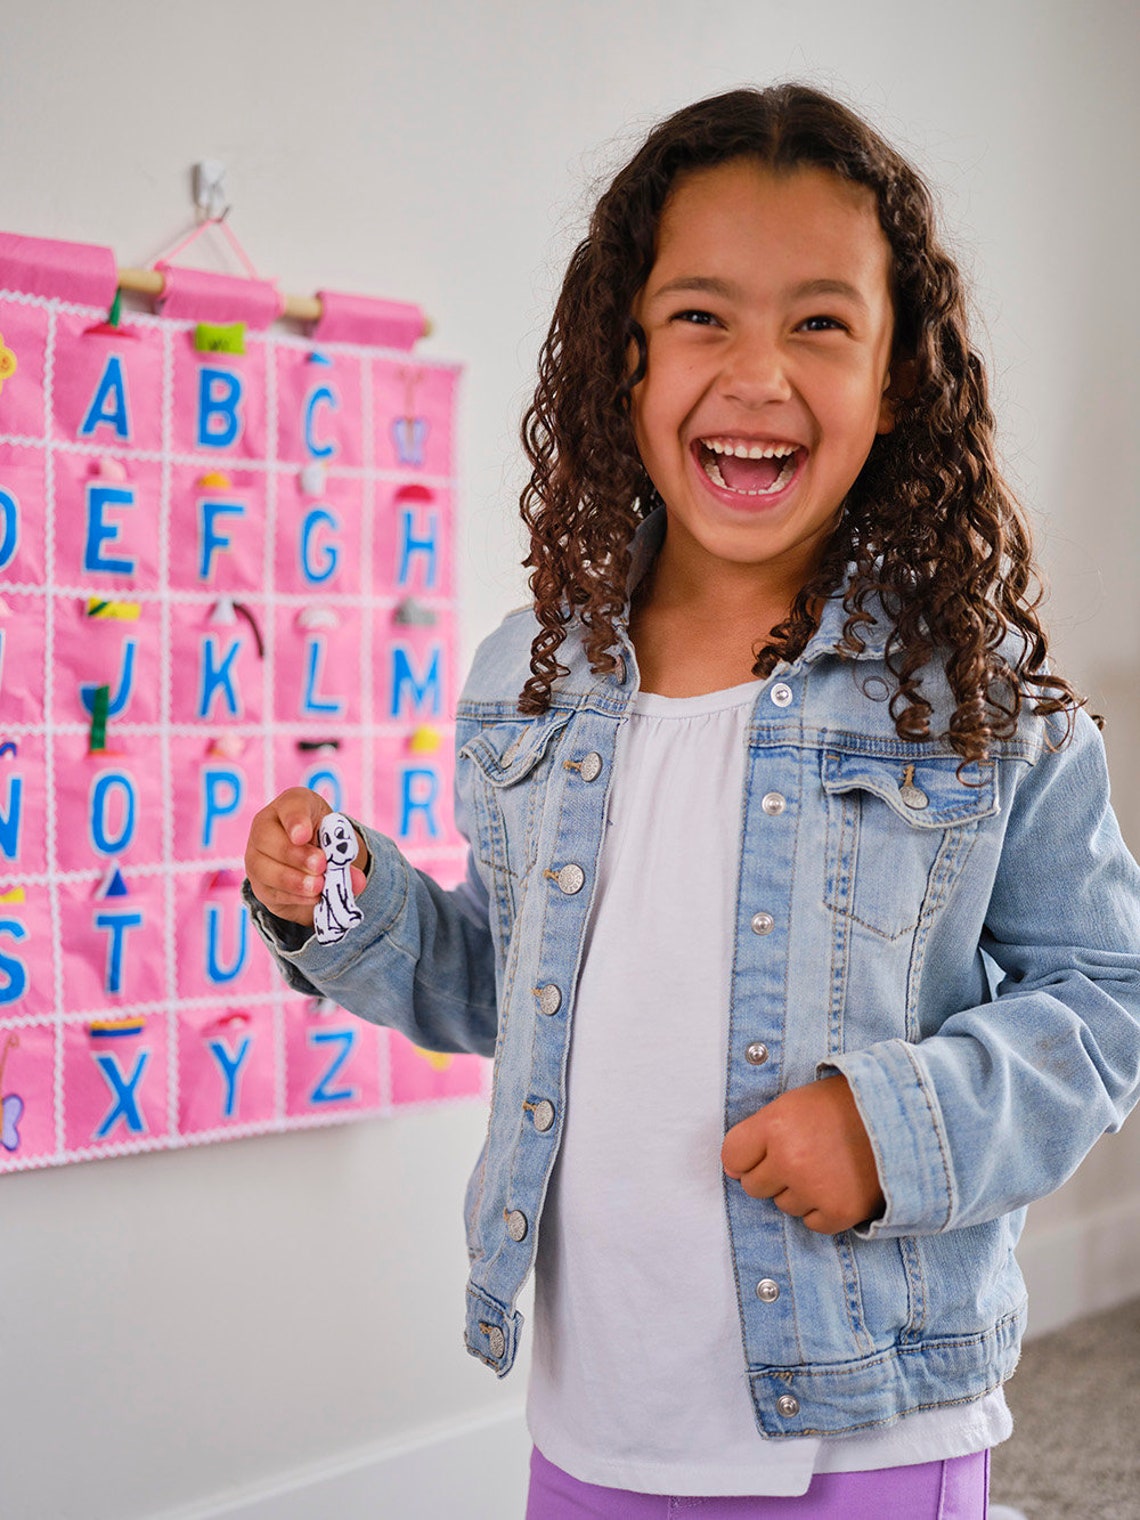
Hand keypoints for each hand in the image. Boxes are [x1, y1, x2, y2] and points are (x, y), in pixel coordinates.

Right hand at [244, 788, 368, 926]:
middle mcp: (266, 825)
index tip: (303, 836)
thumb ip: (345, 857)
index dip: (295, 820)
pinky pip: (270, 891)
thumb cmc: (327, 841)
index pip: (290, 805)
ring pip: (262, 867)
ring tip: (318, 886)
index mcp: (292, 805)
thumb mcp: (339, 840)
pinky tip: (312, 897)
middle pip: (266, 837)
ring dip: (293, 880)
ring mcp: (256, 854)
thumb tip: (357, 882)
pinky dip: (294, 896)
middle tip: (320, 866)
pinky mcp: (260, 884)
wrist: (315, 864)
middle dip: (296, 855)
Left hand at [721, 1075, 884, 1234]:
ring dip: (800, 1192)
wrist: (906, 1116)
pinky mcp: (839, 1211)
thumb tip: (734, 1166)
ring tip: (828, 1166)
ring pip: (784, 1206)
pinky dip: (824, 1210)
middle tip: (802, 1157)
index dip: (745, 1156)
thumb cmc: (848, 1104)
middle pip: (754, 1186)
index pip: (732, 1156)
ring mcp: (813, 1188)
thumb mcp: (798, 1102)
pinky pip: (812, 1223)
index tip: (760, 1155)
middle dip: (772, 1175)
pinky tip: (840, 1185)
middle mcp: (789, 1159)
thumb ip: (763, 1131)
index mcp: (775, 1124)